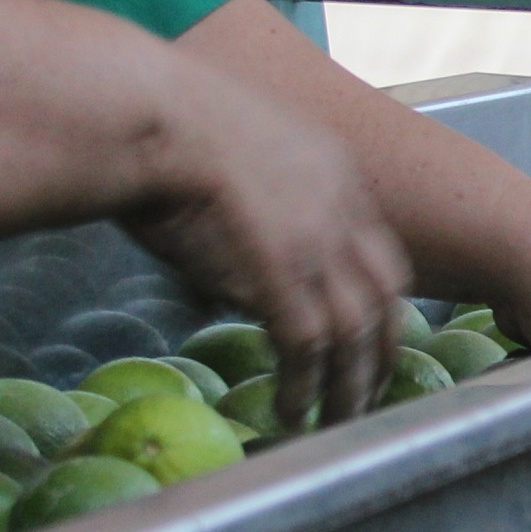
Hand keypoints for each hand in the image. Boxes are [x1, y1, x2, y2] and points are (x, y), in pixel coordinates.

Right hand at [122, 60, 412, 429]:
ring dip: (349, 385)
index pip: (380, 253)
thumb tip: (228, 293)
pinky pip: (307, 342)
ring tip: (334, 423)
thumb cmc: (158, 129)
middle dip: (381, 354)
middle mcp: (339, 204)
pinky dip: (305, 385)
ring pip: (356, 329)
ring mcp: (314, 236)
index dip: (379, 305)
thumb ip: (242, 229)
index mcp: (334, 171)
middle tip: (367, 396)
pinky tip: (292, 412)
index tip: (369, 340)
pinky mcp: (280, 265)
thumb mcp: (224, 172)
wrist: (144, 108)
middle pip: (387, 296)